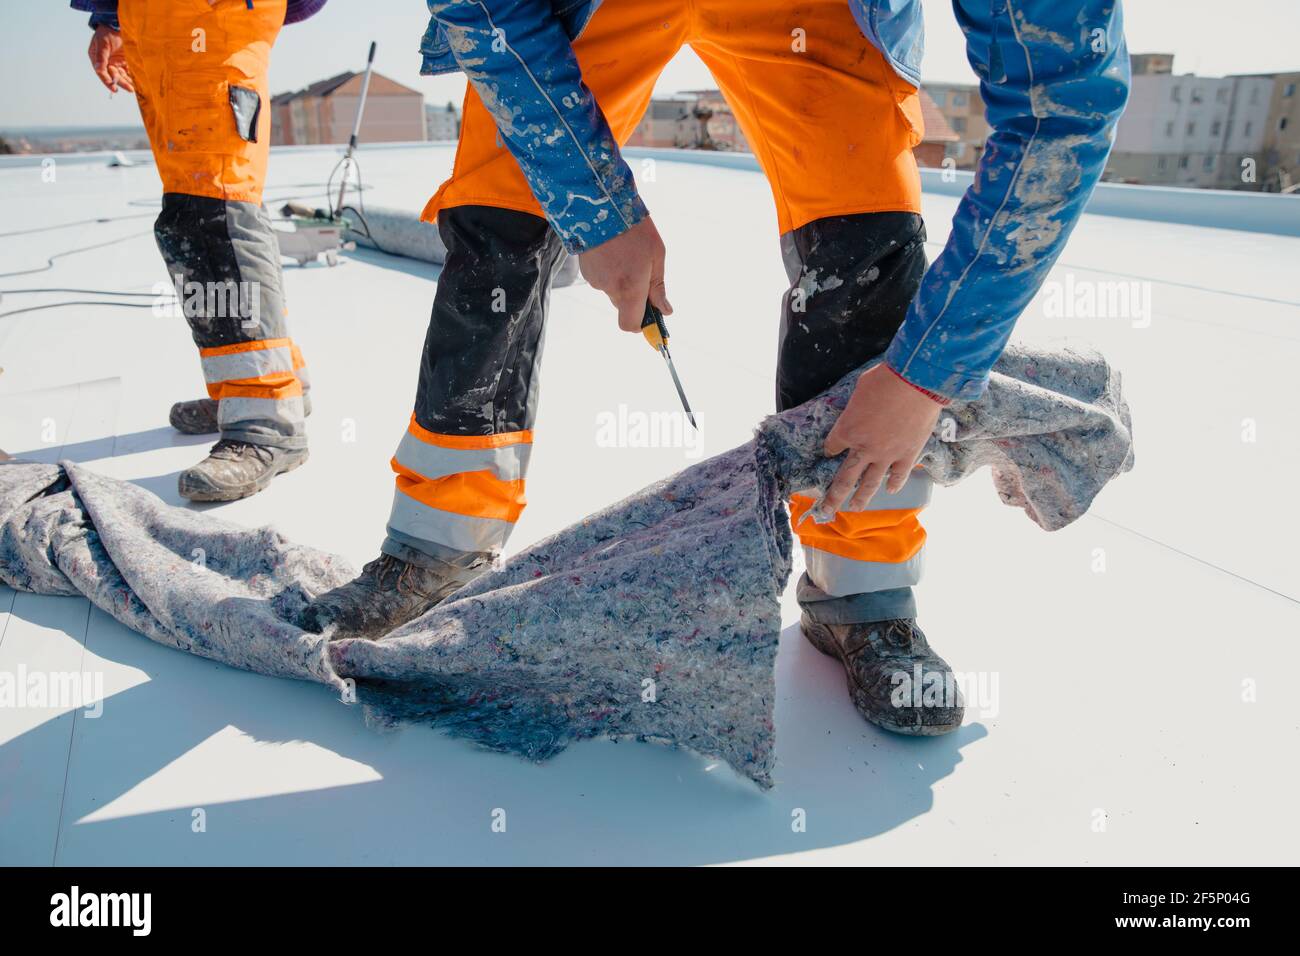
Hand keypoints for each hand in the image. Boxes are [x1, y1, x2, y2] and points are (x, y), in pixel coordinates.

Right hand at [89, 25, 133, 93]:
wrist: (116, 25)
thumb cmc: (106, 33)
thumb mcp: (102, 44)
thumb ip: (100, 57)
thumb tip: (98, 70)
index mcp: (97, 60)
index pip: (102, 73)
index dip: (108, 82)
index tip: (114, 89)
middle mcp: (107, 64)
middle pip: (114, 76)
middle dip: (122, 83)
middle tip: (130, 89)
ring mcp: (116, 63)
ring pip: (122, 76)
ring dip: (128, 82)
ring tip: (135, 88)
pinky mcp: (125, 62)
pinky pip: (129, 72)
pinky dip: (133, 77)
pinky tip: (138, 82)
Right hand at [578, 216, 670, 331]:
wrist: (600, 204)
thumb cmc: (634, 228)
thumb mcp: (656, 256)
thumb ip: (658, 287)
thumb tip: (665, 310)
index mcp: (630, 290)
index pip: (630, 325)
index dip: (641, 325)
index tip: (651, 317)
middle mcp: (610, 289)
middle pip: (624, 305)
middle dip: (634, 295)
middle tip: (643, 270)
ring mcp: (595, 280)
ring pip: (613, 289)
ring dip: (622, 278)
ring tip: (627, 252)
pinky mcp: (585, 270)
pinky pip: (603, 277)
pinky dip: (610, 269)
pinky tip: (614, 249)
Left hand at [820, 364, 942, 515]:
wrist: (916, 383)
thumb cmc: (885, 380)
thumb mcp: (859, 390)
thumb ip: (856, 407)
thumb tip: (859, 410)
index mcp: (846, 430)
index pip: (832, 446)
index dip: (830, 449)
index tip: (830, 451)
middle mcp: (863, 449)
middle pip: (844, 478)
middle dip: (833, 496)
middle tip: (826, 510)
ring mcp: (886, 456)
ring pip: (869, 484)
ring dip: (861, 499)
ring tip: (854, 509)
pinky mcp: (907, 455)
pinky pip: (898, 476)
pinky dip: (894, 484)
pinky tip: (889, 491)